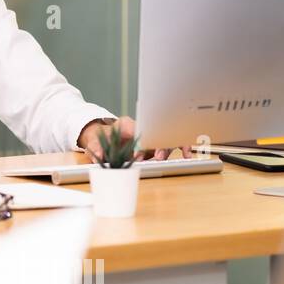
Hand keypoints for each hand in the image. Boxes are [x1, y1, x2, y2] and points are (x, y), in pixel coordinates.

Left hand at [77, 116, 193, 162]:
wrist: (105, 136)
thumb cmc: (102, 137)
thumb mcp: (95, 140)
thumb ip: (97, 147)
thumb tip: (100, 155)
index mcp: (127, 124)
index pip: (136, 130)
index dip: (139, 143)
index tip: (137, 154)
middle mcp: (142, 128)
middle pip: (155, 132)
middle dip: (158, 145)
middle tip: (156, 157)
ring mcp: (151, 135)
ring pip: (166, 137)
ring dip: (168, 148)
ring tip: (165, 158)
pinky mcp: (157, 143)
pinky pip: (173, 143)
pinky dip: (182, 147)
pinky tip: (187, 155)